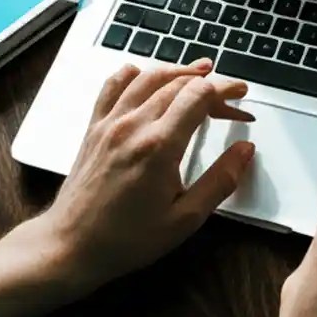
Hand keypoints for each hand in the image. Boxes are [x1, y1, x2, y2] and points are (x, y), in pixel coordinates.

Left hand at [32, 59, 255, 288]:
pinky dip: (135, 74)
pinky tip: (147, 77)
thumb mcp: (185, 219)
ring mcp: (110, 123)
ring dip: (178, 70)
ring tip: (199, 71)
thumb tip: (245, 150)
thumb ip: (220, 181)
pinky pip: (114, 85)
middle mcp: (134, 125)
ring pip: (148, 77)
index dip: (226, 89)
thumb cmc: (128, 239)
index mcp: (159, 146)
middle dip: (209, 85)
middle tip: (229, 100)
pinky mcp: (94, 127)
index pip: (199, 95)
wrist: (71, 246)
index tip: (242, 95)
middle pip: (178, 84)